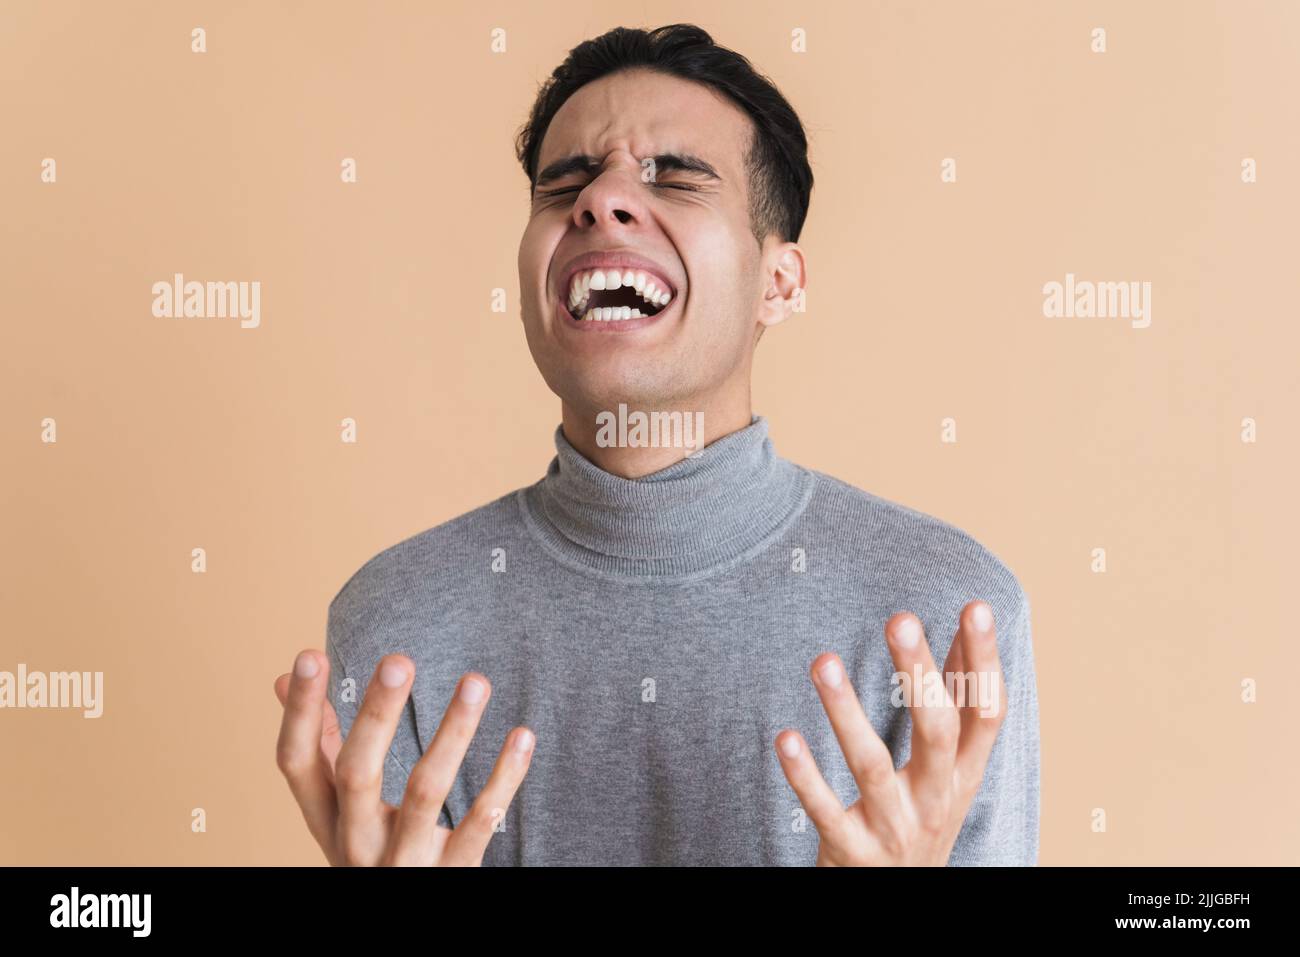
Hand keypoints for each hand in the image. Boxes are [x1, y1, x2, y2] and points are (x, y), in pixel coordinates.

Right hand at [273, 651, 534, 864]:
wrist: (400, 927)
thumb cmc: (373, 851)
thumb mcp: (338, 810)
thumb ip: (320, 748)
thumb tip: (280, 678)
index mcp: (325, 820)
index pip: (297, 763)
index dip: (299, 712)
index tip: (309, 655)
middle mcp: (356, 845)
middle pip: (356, 775)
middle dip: (376, 715)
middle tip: (399, 659)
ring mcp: (405, 863)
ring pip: (424, 793)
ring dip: (452, 732)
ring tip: (476, 680)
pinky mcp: (451, 875)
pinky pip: (480, 825)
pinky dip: (504, 779)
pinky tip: (523, 735)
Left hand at [775, 600, 1005, 865]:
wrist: (898, 899)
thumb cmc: (922, 814)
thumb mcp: (951, 768)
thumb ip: (956, 702)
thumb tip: (967, 629)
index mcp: (965, 774)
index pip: (985, 712)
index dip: (984, 663)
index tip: (974, 607)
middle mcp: (936, 800)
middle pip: (937, 732)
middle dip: (920, 676)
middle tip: (900, 619)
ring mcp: (894, 827)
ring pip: (872, 767)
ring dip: (846, 712)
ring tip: (823, 661)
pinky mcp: (852, 851)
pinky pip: (825, 811)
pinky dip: (805, 777)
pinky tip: (786, 737)